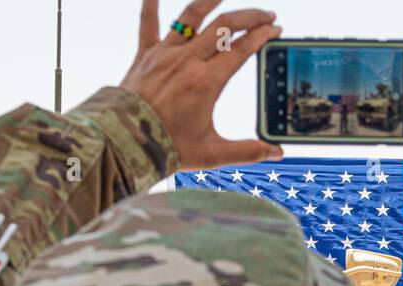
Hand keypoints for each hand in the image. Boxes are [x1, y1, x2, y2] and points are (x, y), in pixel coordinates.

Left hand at [120, 0, 283, 169]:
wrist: (127, 143)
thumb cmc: (168, 148)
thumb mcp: (212, 154)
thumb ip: (247, 151)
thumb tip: (276, 154)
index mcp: (207, 82)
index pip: (241, 49)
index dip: (262, 36)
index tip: (275, 29)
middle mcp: (187, 61)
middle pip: (224, 26)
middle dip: (249, 17)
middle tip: (265, 15)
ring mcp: (165, 54)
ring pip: (191, 16)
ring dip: (210, 2)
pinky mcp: (145, 55)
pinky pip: (147, 23)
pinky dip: (151, 4)